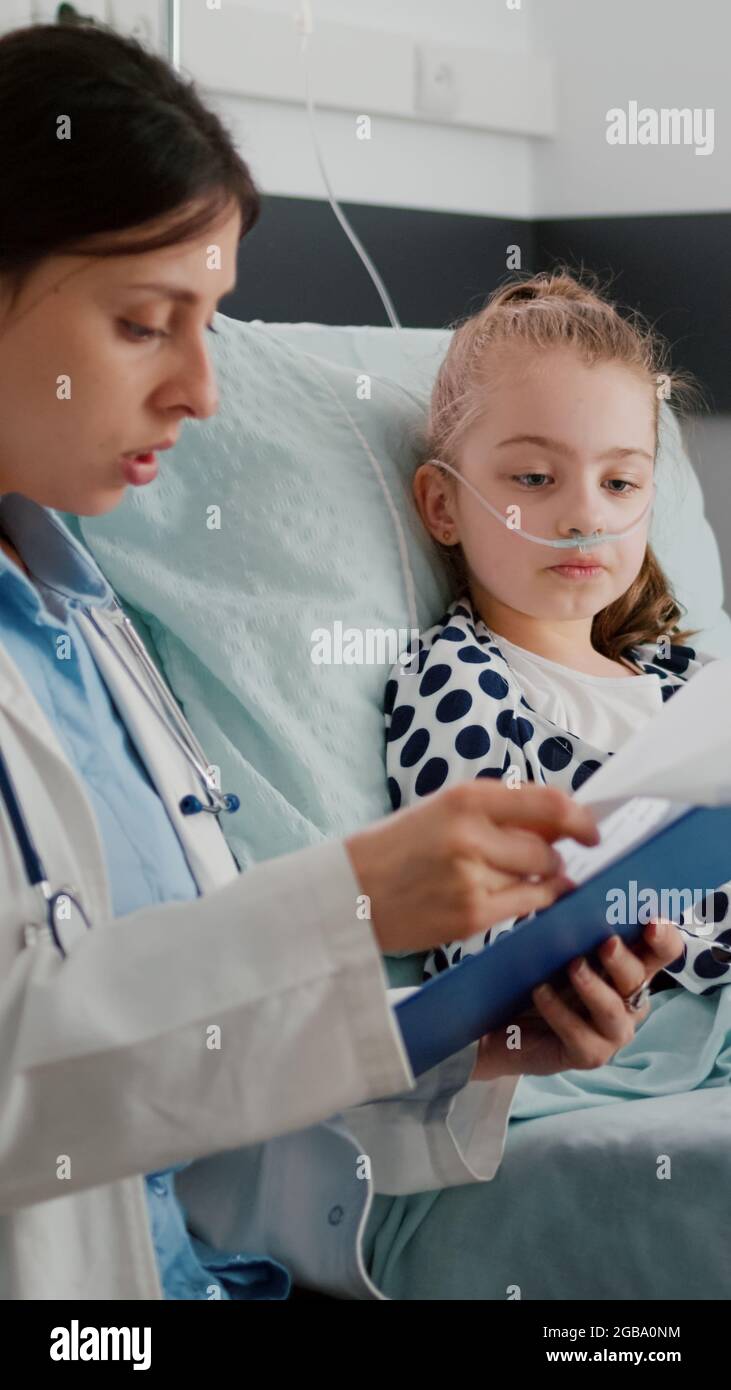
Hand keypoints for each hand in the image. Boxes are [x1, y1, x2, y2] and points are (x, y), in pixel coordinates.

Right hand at [345, 781, 598, 954]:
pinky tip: (524, 896)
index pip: (547, 802)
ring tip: (516, 876)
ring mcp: (472, 879)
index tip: (592, 829)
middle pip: (547, 846)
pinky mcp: (471, 916)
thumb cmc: (398, 847)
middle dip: (554, 854)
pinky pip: (527, 905)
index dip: (580, 818)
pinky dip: (534, 899)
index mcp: (464, 798)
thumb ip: (498, 810)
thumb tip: (561, 819)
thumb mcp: (442, 810)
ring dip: (542, 878)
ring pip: (540, 877)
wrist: (349, 892)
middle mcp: (471, 835)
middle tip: (543, 857)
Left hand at [473, 917, 683, 1078]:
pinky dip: (559, 1012)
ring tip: (572, 966)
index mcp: (630, 967)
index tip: (652, 921)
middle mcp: (629, 1000)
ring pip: (614, 1011)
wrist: (503, 1024)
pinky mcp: (589, 1055)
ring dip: (594, 987)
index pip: (662, 950)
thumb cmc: (535, 975)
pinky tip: (540, 992)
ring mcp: (612, 1031)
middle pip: (639, 978)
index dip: (664, 936)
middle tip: (606, 942)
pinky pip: (580, 1035)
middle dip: (623, 959)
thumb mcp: (551, 942)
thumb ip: (567, 921)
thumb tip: (568, 892)